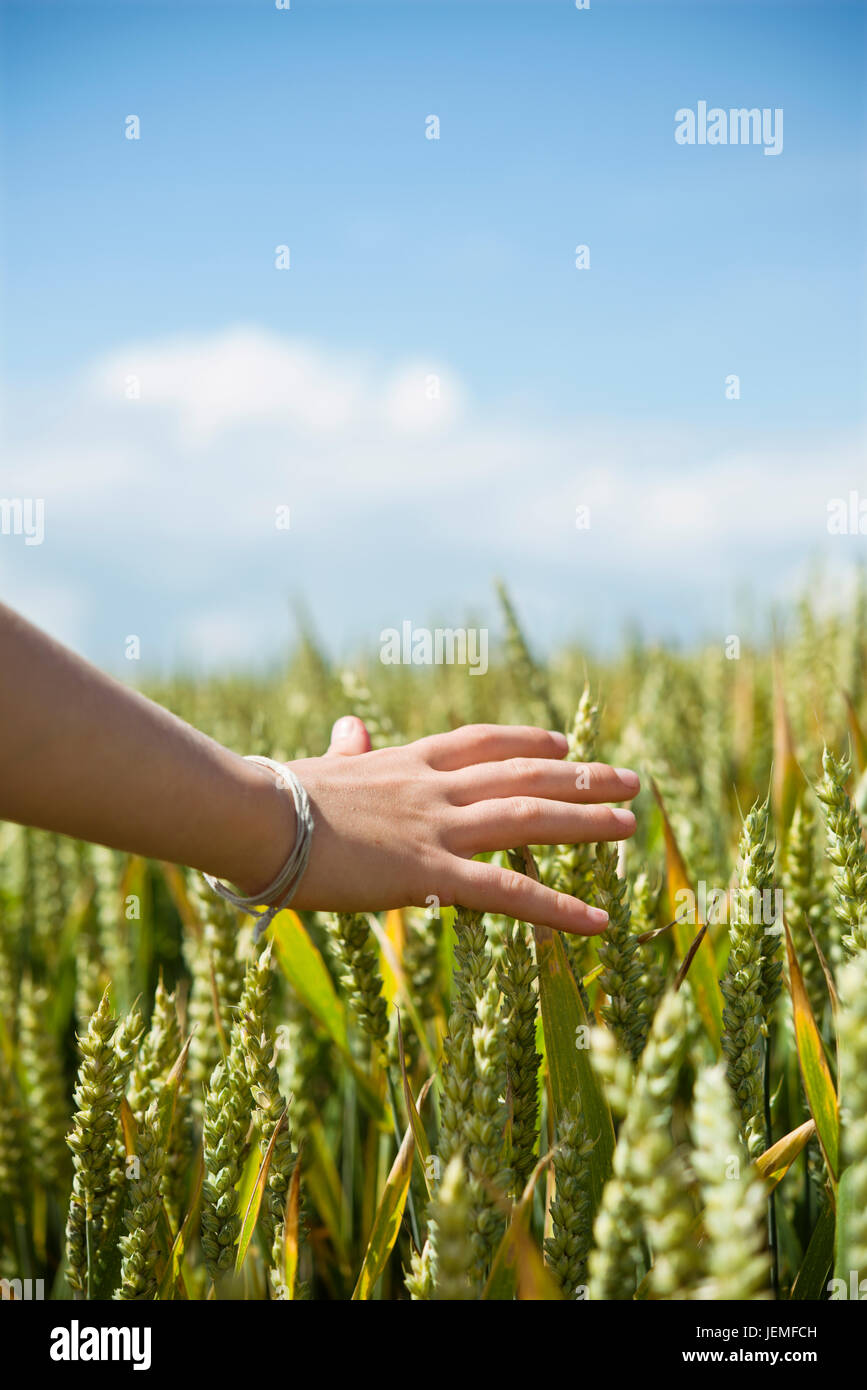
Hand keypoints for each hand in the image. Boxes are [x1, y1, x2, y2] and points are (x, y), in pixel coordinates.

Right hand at [283, 722, 638, 934]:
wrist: (256, 815)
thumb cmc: (274, 796)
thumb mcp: (320, 765)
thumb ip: (347, 750)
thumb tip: (352, 727)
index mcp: (407, 762)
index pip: (483, 744)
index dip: (529, 741)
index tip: (565, 741)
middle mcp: (434, 788)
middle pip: (525, 773)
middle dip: (582, 775)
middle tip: (631, 779)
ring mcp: (437, 828)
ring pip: (530, 819)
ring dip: (586, 820)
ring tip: (631, 824)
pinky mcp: (429, 874)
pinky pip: (509, 892)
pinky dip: (559, 907)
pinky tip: (599, 920)